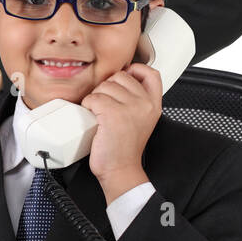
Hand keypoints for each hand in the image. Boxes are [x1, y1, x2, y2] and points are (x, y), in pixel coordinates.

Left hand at [80, 62, 160, 204]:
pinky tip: (92, 117)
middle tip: (106, 105)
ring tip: (99, 113)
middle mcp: (145, 104)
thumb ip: (137, 100)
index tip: (125, 76)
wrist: (120, 170)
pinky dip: (87, 105)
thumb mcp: (141, 121)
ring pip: (105, 85)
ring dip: (96, 97)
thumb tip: (120, 79)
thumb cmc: (125, 149)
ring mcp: (130, 108)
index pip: (151, 73)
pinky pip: (93, 98)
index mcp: (153, 105)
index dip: (136, 69)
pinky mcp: (113, 114)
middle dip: (108, 87)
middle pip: (121, 75)